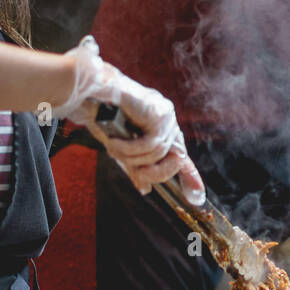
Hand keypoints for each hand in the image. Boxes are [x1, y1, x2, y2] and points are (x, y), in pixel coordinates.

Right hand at [56, 37, 205, 204]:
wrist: (92, 93)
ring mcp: (166, 116)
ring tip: (113, 149)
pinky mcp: (160, 113)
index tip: (196, 196)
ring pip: (158, 153)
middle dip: (155, 172)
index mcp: (162, 130)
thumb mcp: (122, 149)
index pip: (181, 156)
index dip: (190, 176)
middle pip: (175, 159)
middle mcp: (168, 123)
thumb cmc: (104, 117)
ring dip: (133, 158)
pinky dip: (130, 149)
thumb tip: (146, 189)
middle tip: (137, 173)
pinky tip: (115, 144)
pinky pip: (150, 144)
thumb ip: (135, 167)